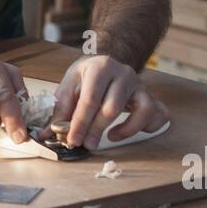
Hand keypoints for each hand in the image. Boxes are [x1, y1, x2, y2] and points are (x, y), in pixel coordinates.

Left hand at [53, 55, 169, 149]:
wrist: (107, 63)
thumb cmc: (86, 78)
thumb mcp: (69, 86)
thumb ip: (60, 110)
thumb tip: (47, 135)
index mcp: (99, 67)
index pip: (90, 99)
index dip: (80, 123)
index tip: (73, 140)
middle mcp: (123, 73)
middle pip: (113, 107)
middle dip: (97, 129)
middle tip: (87, 145)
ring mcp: (140, 84)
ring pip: (142, 110)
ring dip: (126, 129)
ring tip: (111, 136)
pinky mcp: (150, 96)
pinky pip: (159, 114)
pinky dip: (148, 127)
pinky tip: (130, 130)